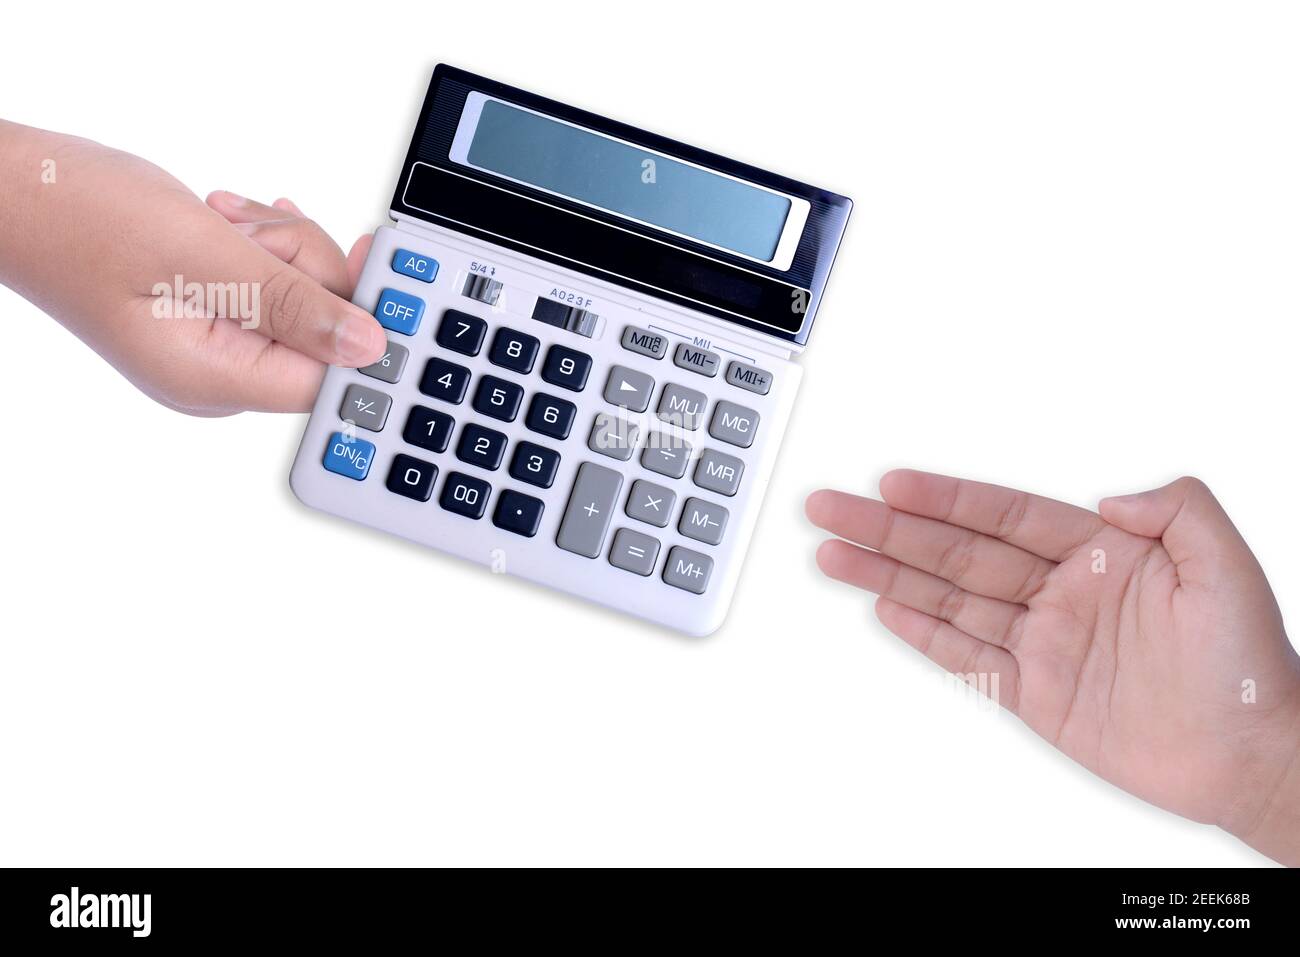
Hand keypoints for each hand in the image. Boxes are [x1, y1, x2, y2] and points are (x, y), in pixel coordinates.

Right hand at [0, 120, 385, 414]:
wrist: (14, 188)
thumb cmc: (79, 217)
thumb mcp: (200, 254)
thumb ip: (289, 303)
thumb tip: (368, 346)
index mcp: (215, 380)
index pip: (331, 376)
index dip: (362, 321)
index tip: (375, 263)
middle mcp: (221, 376)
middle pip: (323, 331)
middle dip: (304, 264)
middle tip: (253, 229)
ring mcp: (217, 347)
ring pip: (302, 296)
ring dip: (276, 245)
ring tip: (220, 221)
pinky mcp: (215, 315)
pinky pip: (273, 283)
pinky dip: (261, 245)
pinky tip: (224, 221)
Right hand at [807, 471, 1299, 863]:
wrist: (1253, 760)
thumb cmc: (1251, 668)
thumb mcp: (1228, 566)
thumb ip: (1177, 509)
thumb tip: (1109, 495)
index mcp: (1101, 552)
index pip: (1004, 514)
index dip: (946, 498)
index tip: (895, 483)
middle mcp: (1062, 592)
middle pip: (956, 551)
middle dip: (889, 530)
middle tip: (833, 509)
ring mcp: (1043, 643)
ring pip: (947, 599)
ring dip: (888, 576)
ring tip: (836, 556)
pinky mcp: (1035, 694)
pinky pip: (966, 657)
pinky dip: (923, 634)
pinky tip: (885, 609)